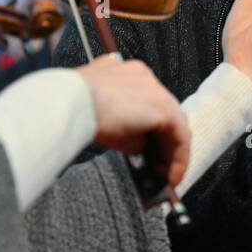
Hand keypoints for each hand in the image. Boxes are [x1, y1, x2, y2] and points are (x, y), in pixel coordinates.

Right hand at [76, 54, 190, 191]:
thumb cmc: (75, 108)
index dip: (150, 129)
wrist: (71, 103)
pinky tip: (170, 177)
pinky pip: (180, 136)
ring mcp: (156, 90)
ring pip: (175, 124)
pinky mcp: (163, 108)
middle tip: (160, 168)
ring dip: (172, 152)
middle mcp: (145, 77)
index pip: (147, 103)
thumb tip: (139, 147)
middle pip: (164, 113)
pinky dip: (178, 158)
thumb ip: (125, 128)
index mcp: (127, 73)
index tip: (149, 151)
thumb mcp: (103, 116)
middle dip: (163, 143)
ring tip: (166, 177)